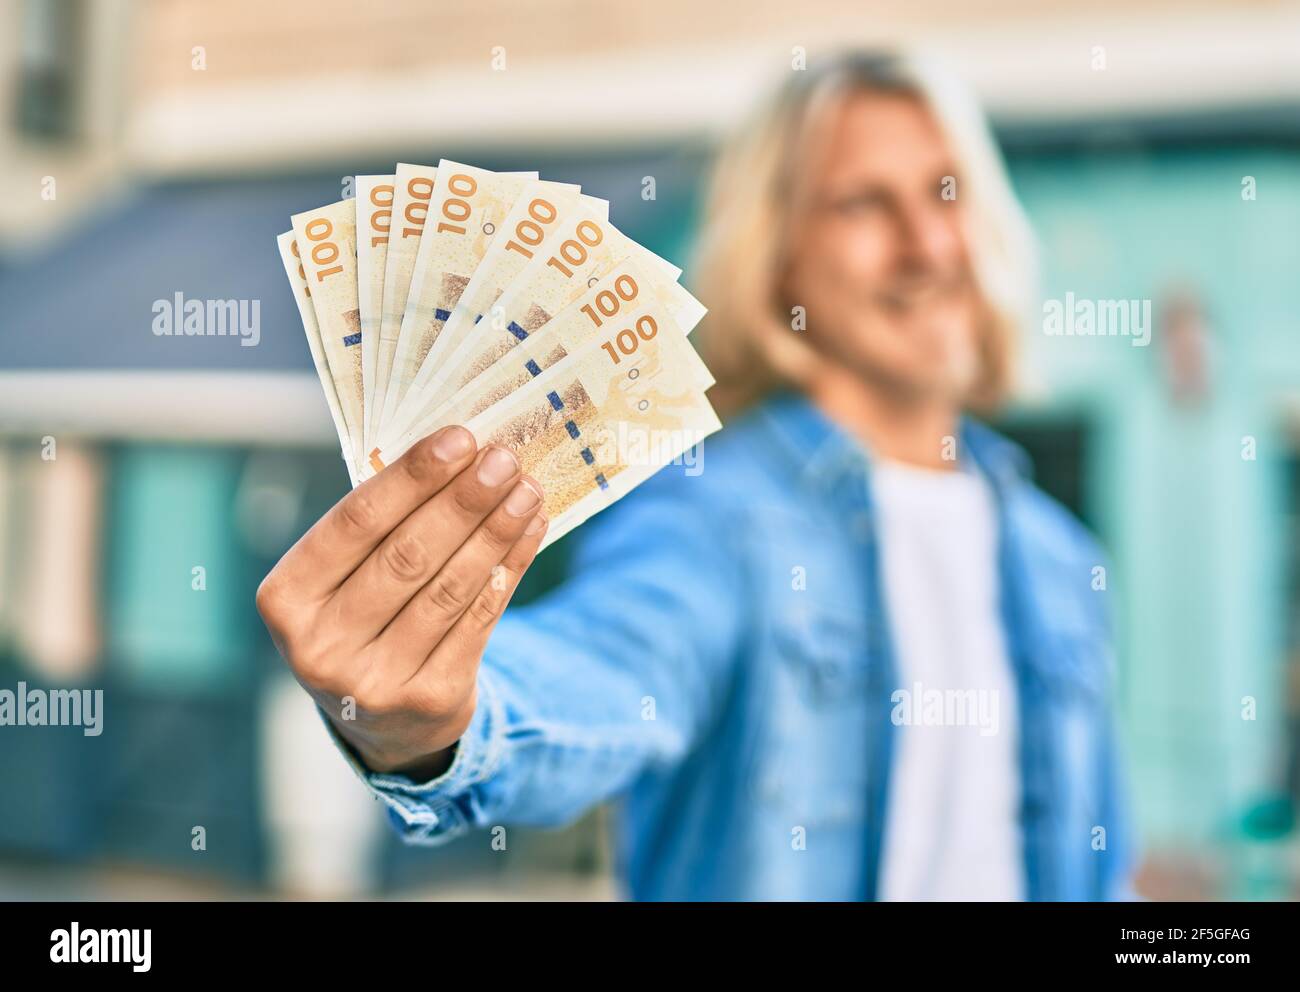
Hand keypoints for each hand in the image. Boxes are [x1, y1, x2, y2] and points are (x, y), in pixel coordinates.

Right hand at [256, 426, 546, 777]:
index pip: (356, 522)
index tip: (460, 438)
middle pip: (407, 555)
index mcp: (285, 598)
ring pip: (448, 588)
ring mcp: (374, 682)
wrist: (382, 722)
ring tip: (525, 490)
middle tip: (502, 460)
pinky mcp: (429, 701)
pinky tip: (529, 531)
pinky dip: (509, 568)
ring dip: (495, 531)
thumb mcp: (342, 579)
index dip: (412, 477)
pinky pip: (479, 620)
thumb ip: (381, 526)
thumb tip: (458, 455)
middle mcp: (320, 645)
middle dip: (463, 501)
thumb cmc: (362, 617)